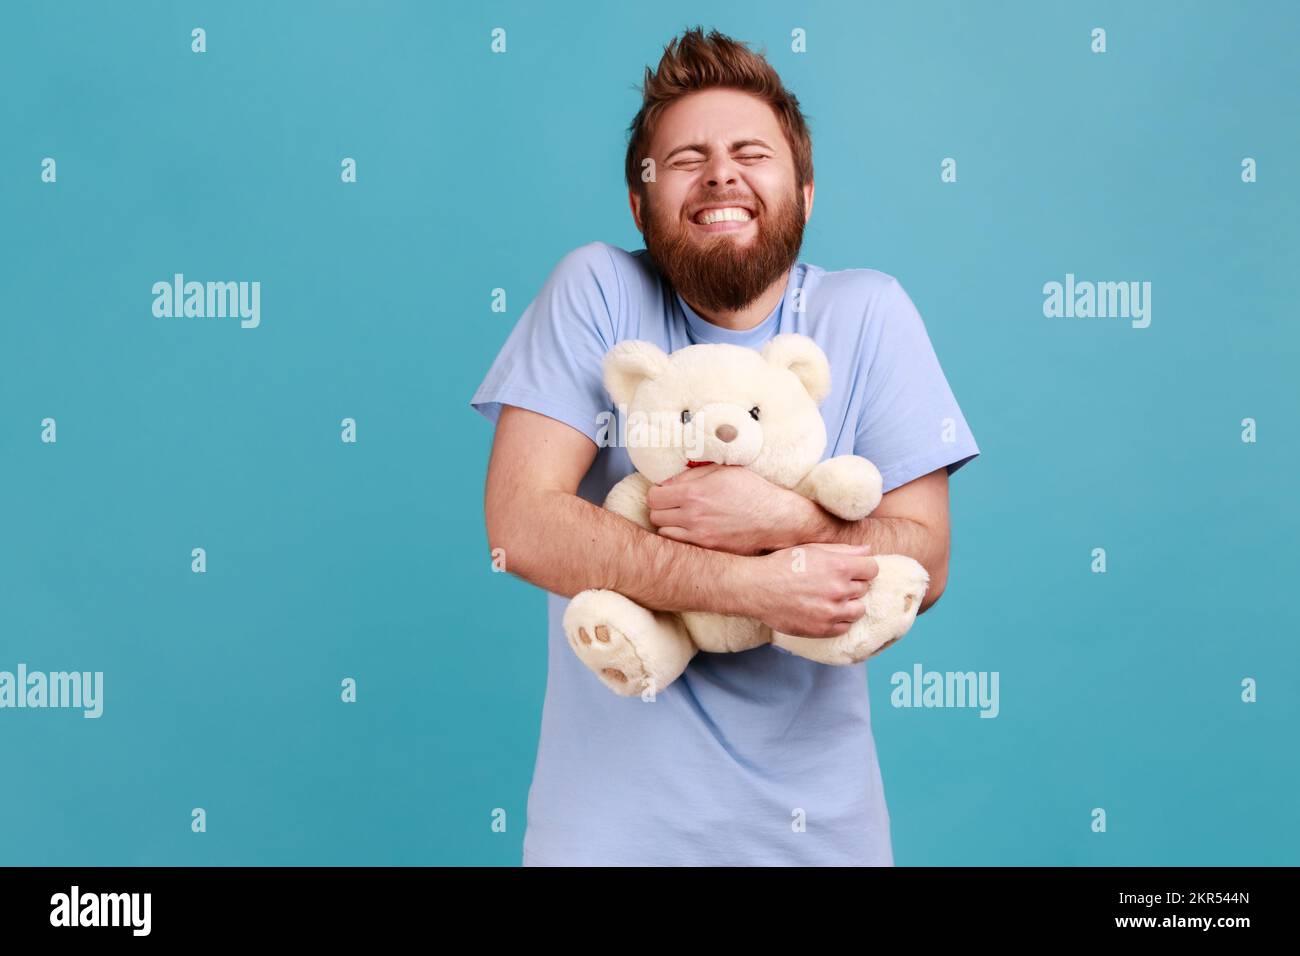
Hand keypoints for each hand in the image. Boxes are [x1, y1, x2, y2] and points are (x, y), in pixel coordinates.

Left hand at [646, 464, 821, 555]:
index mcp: (694, 494)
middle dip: (661, 508)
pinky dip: (681, 538)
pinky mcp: (708, 551)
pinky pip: (680, 546)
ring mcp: (699, 538)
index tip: (665, 492)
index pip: (653, 497)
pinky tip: (692, 530)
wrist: (775, 518)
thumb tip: (667, 483)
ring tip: (682, 518)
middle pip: (655, 516)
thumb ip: (691, 475)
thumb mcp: (723, 470)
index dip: (657, 492)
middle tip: (674, 504)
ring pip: (664, 533)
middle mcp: (692, 518)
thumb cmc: (752, 491)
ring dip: (669, 524)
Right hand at [744, 543, 879, 637]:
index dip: (863, 568)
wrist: (757, 588)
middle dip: (853, 584)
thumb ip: (843, 550)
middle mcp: (838, 590)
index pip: (872, 569)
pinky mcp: (822, 629)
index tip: (853, 569)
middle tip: (833, 582)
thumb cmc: (783, 564)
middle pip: (864, 588)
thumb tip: (868, 550)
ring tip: (832, 599)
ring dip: (850, 604)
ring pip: (859, 610)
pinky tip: (826, 611)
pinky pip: (845, 627)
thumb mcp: (812, 549)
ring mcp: (831, 612)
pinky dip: (840, 620)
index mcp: (839, 566)